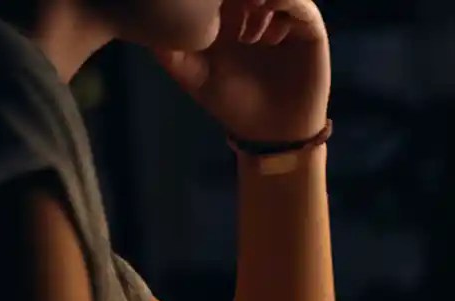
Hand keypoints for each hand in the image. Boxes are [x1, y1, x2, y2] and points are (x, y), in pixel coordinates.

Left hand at [155, 0, 329, 143]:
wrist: (272, 133)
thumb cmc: (232, 103)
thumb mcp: (192, 73)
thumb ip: (169, 48)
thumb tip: (145, 22)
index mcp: (229, 16)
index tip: (202, 1)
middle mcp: (257, 12)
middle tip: (223, 0)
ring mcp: (285, 18)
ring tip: (249, 4)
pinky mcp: (309, 29)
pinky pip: (302, 5)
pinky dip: (287, 0)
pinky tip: (267, 10)